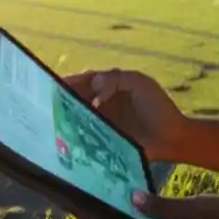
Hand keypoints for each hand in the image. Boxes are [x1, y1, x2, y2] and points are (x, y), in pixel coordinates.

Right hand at [63, 69, 187, 161]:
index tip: (54, 84)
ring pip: (77, 116)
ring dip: (65, 117)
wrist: (172, 137)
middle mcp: (101, 103)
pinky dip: (74, 135)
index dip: (69, 80)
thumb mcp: (140, 83)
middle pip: (76, 98)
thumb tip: (93, 82)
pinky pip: (84, 135)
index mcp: (109, 85)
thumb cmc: (158, 107)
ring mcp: (101, 122)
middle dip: (61, 98)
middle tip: (46, 102)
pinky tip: (64, 136)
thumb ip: (117, 79)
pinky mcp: (103, 139)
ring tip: (51, 119)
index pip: (85, 80)